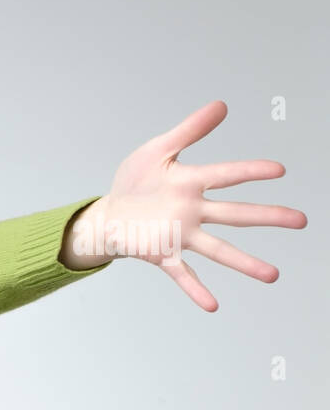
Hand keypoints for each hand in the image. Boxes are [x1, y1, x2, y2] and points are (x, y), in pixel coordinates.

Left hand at [92, 100, 306, 310]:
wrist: (108, 215)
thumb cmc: (134, 183)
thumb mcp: (157, 150)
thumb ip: (189, 130)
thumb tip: (221, 104)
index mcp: (191, 183)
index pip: (227, 175)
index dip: (251, 172)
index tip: (279, 171)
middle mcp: (192, 211)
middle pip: (234, 214)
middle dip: (267, 216)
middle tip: (301, 220)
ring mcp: (179, 235)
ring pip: (217, 249)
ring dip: (244, 262)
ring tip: (273, 275)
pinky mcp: (161, 255)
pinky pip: (182, 274)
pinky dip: (196, 289)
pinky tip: (212, 305)